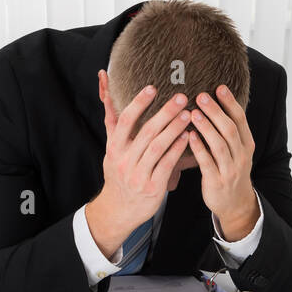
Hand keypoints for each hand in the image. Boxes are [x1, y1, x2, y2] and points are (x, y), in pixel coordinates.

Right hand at [85, 71, 190, 257]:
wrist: (119, 209)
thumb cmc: (118, 173)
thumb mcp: (111, 148)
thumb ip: (112, 119)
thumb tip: (104, 81)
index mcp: (114, 148)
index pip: (125, 120)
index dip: (138, 103)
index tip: (153, 88)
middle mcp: (124, 160)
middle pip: (146, 132)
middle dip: (165, 113)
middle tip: (181, 98)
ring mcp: (138, 175)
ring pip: (158, 147)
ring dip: (174, 129)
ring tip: (188, 115)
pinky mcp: (152, 188)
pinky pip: (167, 164)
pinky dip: (177, 149)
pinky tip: (188, 137)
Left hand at [187, 86, 258, 240]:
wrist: (234, 204)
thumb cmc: (230, 171)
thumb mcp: (236, 151)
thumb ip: (228, 132)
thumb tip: (213, 104)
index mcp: (247, 145)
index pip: (240, 120)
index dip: (230, 103)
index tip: (219, 87)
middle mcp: (241, 156)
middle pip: (229, 130)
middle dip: (216, 112)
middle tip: (201, 96)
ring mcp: (230, 170)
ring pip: (219, 145)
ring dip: (206, 127)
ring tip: (193, 113)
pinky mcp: (217, 182)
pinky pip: (207, 162)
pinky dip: (198, 148)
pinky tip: (189, 135)